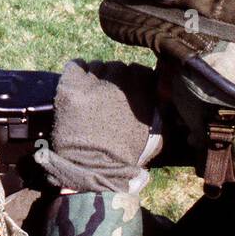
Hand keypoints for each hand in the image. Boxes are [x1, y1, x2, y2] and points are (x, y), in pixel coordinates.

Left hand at [39, 60, 161, 194]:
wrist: (94, 169)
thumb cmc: (126, 158)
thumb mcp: (156, 137)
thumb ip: (160, 113)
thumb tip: (163, 97)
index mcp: (143, 92)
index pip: (139, 71)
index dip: (132, 80)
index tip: (126, 90)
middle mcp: (121, 83)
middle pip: (117, 67)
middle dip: (113, 78)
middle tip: (106, 94)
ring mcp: (95, 83)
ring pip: (96, 66)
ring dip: (94, 76)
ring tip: (90, 92)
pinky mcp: (72, 87)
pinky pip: (75, 67)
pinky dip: (76, 72)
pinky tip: (76, 83)